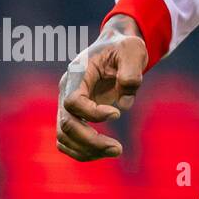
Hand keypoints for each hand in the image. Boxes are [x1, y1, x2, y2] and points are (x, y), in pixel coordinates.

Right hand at [56, 14, 147, 160]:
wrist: (117, 48)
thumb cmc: (124, 48)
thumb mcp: (134, 50)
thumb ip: (131, 71)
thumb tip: (123, 104)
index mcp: (77, 74)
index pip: (73, 101)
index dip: (92, 113)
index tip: (117, 114)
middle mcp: (67, 92)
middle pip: (66, 125)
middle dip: (90, 141)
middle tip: (118, 149)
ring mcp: (68, 106)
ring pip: (64, 137)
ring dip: (87, 150)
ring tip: (116, 151)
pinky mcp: (75, 116)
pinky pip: (69, 140)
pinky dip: (83, 151)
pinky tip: (106, 151)